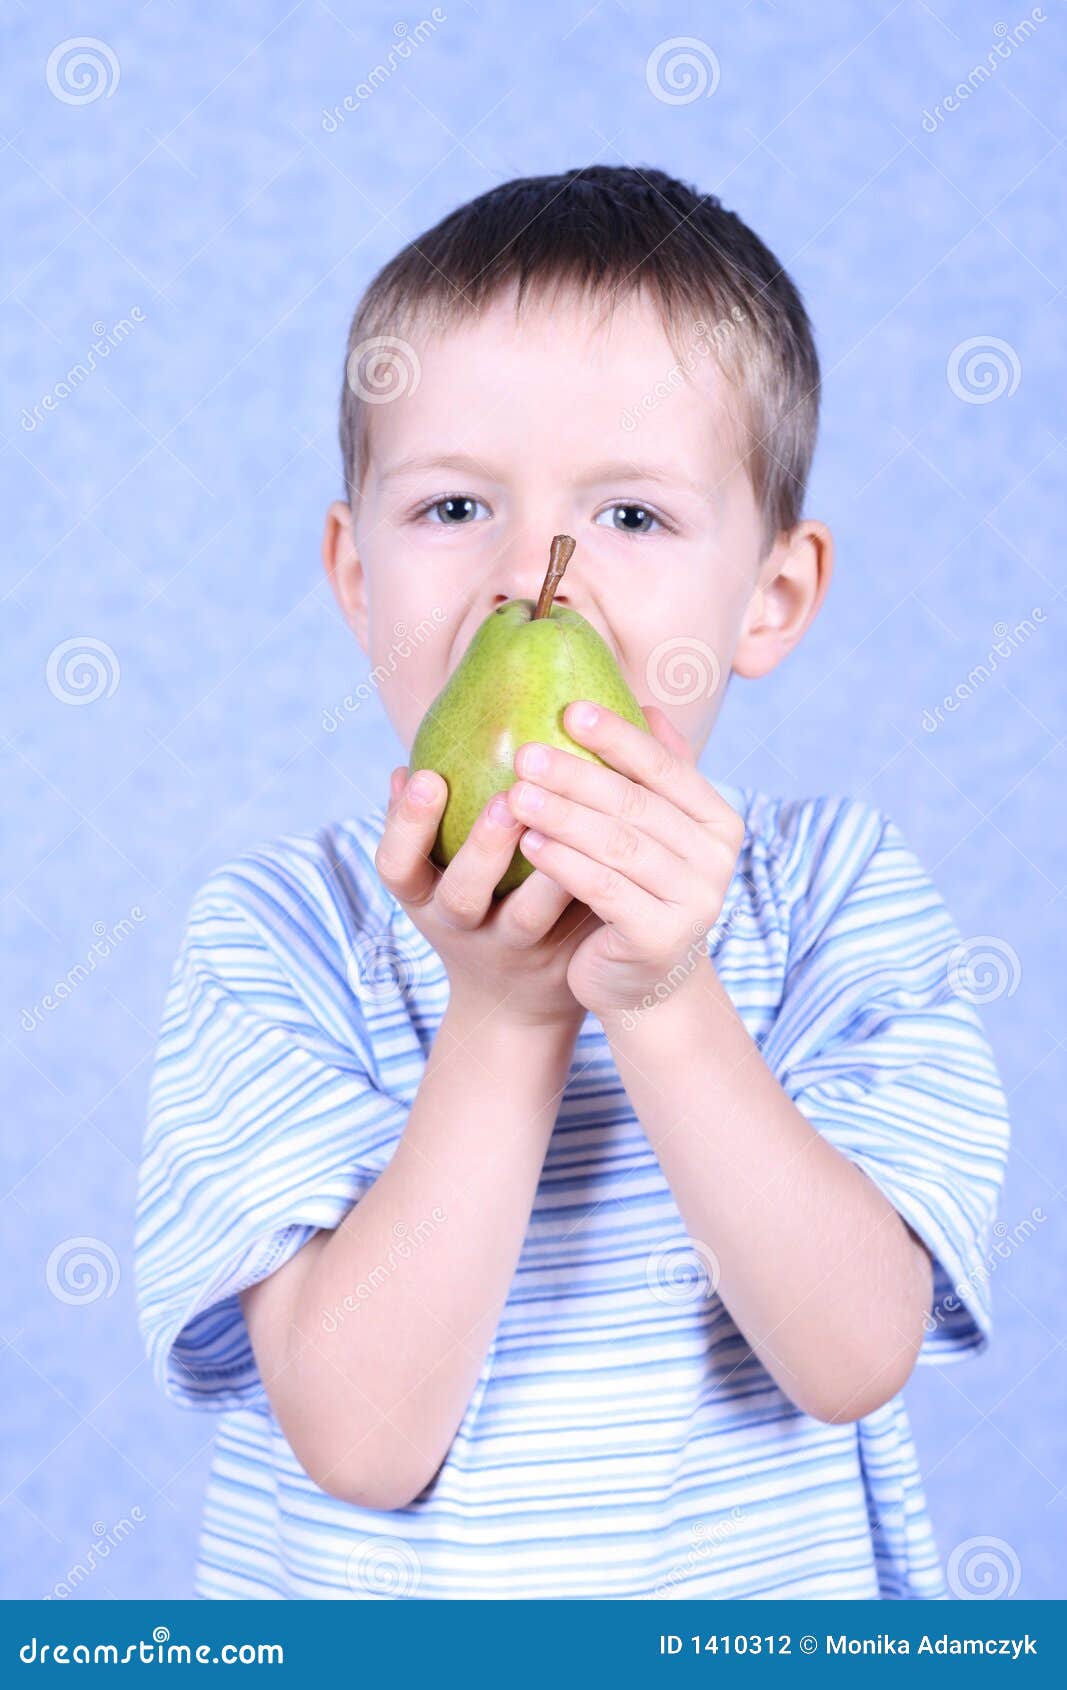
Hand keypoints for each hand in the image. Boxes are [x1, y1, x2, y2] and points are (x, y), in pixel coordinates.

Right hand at [374, 766, 593, 1032]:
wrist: (518, 1006)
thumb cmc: (475, 914)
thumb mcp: (434, 883)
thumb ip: (424, 832)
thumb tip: (404, 769)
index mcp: (424, 902)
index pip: (396, 867)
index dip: (406, 825)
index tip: (428, 775)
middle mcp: (465, 931)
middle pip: (461, 896)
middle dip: (481, 848)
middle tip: (508, 798)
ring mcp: (517, 949)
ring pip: (528, 915)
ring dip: (548, 869)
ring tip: (570, 822)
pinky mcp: (564, 957)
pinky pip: (578, 918)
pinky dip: (594, 879)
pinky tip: (617, 835)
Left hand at [504, 701, 744, 1022]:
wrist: (644, 986)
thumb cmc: (639, 893)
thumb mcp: (652, 833)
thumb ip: (653, 775)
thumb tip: (647, 702)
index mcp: (718, 821)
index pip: (664, 767)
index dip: (618, 737)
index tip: (570, 709)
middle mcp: (715, 860)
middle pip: (636, 805)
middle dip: (577, 775)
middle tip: (525, 753)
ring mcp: (693, 902)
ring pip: (617, 846)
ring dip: (562, 816)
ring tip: (516, 795)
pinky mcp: (659, 939)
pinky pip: (603, 890)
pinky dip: (563, 864)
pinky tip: (528, 844)